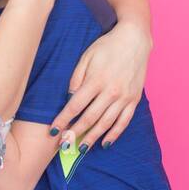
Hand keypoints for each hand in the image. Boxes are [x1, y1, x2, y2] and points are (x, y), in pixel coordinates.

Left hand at [51, 22, 151, 149]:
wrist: (135, 40)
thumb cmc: (107, 46)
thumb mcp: (87, 56)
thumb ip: (77, 78)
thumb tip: (70, 98)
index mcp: (96, 80)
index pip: (75, 106)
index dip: (63, 120)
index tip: (54, 131)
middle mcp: (111, 91)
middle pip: (89, 118)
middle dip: (75, 133)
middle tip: (64, 145)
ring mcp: (124, 97)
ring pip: (106, 123)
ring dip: (92, 138)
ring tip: (81, 149)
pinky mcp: (134, 99)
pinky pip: (124, 121)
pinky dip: (114, 134)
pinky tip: (105, 143)